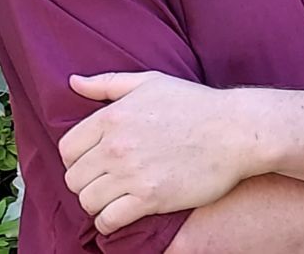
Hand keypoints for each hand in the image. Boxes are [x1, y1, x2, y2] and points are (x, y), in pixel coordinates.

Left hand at [59, 71, 257, 234]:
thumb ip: (107, 84)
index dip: (76, 158)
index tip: (91, 162)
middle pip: (73, 178)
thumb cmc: (194, 104)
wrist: (236, 131)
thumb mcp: (150, 82)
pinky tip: (120, 214)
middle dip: (85, 182)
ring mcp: (132, 173)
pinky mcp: (151, 198)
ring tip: (112, 199)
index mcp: (112, 116)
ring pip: (87, 201)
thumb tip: (73, 82)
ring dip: (96, 203)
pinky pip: (109, 220)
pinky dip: (109, 222)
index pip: (67, 148)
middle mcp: (116, 146)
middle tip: (103, 182)